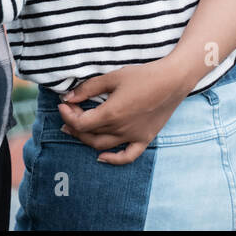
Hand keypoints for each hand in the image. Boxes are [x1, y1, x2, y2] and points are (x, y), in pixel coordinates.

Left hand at [57, 58, 190, 164]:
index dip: (68, 115)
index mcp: (111, 113)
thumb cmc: (144, 76)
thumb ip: (89, 88)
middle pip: (89, 135)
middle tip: (69, 115)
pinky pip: (127, 156)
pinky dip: (114, 160)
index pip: (80, 123)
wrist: (173, 80)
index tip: (63, 104)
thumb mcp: (113, 77)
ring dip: (87, 140)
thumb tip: (68, 97)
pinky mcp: (144, 138)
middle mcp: (120, 129)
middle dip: (74, 126)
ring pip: (103, 146)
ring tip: (78, 131)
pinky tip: (102, 157)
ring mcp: (133, 136)